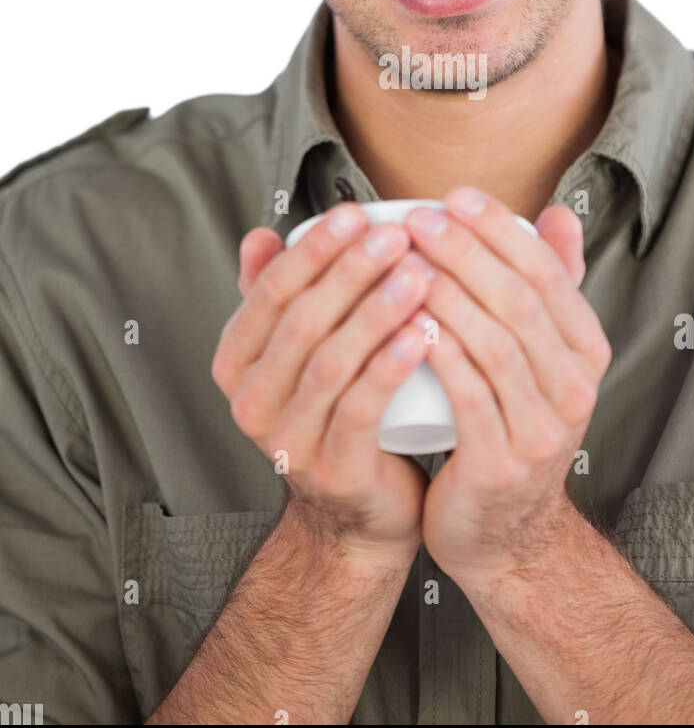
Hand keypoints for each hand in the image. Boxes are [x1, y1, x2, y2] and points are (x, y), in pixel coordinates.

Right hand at [211, 205, 435, 563]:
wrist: (362, 514)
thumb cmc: (339, 411)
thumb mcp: (302, 352)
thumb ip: (278, 296)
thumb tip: (260, 236)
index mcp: (236, 362)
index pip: (271, 291)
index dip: (314, 249)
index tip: (358, 214)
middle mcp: (249, 402)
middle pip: (302, 320)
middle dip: (352, 271)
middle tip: (400, 235)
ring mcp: (287, 441)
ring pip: (331, 360)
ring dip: (378, 311)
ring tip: (421, 274)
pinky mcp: (332, 471)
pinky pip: (360, 408)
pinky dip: (391, 365)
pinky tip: (424, 333)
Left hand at [403, 188, 611, 585]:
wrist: (503, 533)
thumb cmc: (507, 427)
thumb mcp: (539, 359)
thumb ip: (550, 288)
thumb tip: (558, 214)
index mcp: (586, 351)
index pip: (547, 273)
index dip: (501, 230)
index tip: (455, 196)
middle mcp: (576, 388)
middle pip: (520, 302)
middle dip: (467, 252)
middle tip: (419, 220)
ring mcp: (543, 429)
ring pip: (494, 343)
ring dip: (446, 295)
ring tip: (402, 262)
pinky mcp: (502, 463)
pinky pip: (468, 395)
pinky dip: (438, 354)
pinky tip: (406, 322)